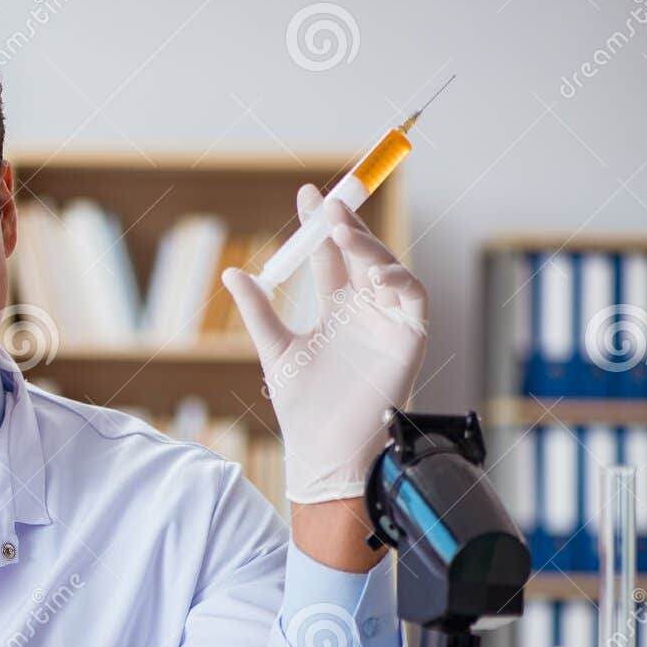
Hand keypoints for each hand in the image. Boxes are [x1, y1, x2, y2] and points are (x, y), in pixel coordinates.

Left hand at [222, 185, 427, 504]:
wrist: (323, 453)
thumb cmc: (302, 409)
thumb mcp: (274, 350)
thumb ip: (258, 311)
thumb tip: (231, 274)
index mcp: (335, 308)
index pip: (330, 255)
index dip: (320, 224)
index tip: (306, 193)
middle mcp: (365, 310)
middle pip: (362, 253)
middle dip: (347, 225)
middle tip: (326, 205)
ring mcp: (388, 322)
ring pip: (389, 268)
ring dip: (369, 247)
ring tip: (340, 234)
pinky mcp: (409, 340)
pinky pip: (414, 299)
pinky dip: (399, 281)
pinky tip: (375, 275)